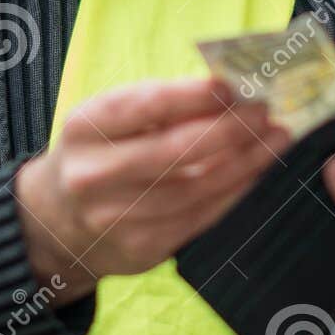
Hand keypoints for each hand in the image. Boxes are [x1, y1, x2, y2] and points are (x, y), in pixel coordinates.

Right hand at [15, 76, 291, 302]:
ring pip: (196, 188)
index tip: (233, 85)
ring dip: (246, 161)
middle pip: (175, 152)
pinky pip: (202, 217)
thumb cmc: (98, 153)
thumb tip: (230, 89)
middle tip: (266, 110)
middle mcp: (94, 175)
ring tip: (276, 136)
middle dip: (230, 129)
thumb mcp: (109, 120)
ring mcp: (117, 219)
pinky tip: (256, 169)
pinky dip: (236, 190)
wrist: (58, 222)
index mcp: (85, 129)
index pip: (143, 108)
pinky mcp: (143, 249)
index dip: (191, 96)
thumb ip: (160, 104)